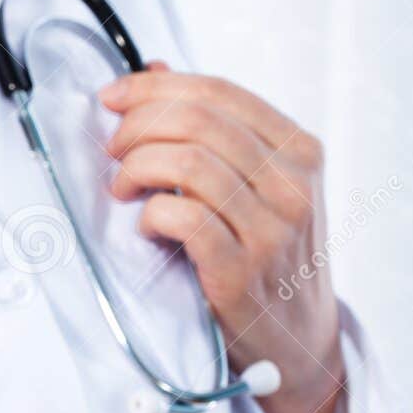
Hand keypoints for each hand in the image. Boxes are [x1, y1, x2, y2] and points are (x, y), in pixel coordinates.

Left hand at [100, 65, 345, 412]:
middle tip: (112, 150)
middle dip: (137, 127)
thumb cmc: (266, 259)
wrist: (296, 343)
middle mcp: (293, 185)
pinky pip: (183, 218)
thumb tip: (155, 68)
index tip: (112, 98)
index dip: (154, 87)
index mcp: (299, 151)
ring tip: (122, 189)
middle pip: (197, 122)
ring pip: (187, 163)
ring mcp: (272, 230)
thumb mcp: (258, 189)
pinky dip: (151, 214)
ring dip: (137, 169)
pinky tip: (146, 227)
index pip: (218, 93)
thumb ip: (213, 132)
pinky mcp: (242, 272)